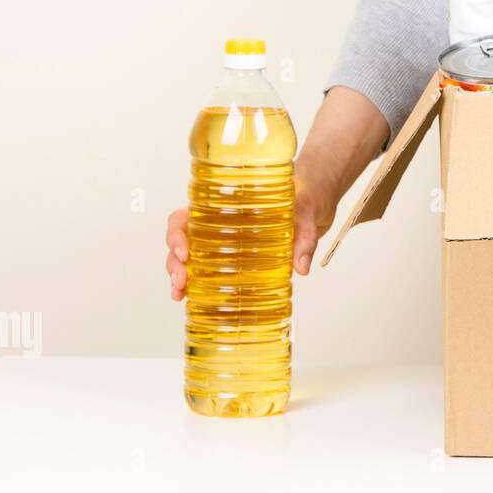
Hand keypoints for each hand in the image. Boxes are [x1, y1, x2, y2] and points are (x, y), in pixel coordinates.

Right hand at [164, 169, 335, 301]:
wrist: (318, 198)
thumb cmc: (306, 195)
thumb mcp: (307, 211)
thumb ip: (305, 236)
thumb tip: (301, 266)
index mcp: (228, 205)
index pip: (188, 215)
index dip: (178, 233)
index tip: (183, 251)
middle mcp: (220, 223)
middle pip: (183, 240)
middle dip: (175, 262)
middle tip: (181, 281)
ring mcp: (227, 241)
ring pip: (191, 257)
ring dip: (180, 276)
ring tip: (180, 293)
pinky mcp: (239, 257)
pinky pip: (212, 269)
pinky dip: (199, 284)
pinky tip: (192, 297)